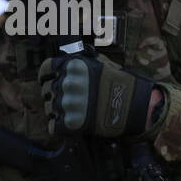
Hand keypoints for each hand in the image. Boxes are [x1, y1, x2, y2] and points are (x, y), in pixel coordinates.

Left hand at [38, 52, 157, 137]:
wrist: (134, 106)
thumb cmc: (119, 83)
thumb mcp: (99, 63)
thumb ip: (79, 62)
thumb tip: (66, 54)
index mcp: (71, 66)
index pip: (45, 70)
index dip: (47, 77)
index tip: (51, 81)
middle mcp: (67, 83)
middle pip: (47, 91)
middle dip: (56, 95)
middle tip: (71, 100)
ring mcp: (67, 104)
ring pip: (50, 109)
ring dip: (59, 111)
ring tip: (76, 112)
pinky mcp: (70, 123)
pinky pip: (55, 126)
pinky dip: (62, 126)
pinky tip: (75, 122)